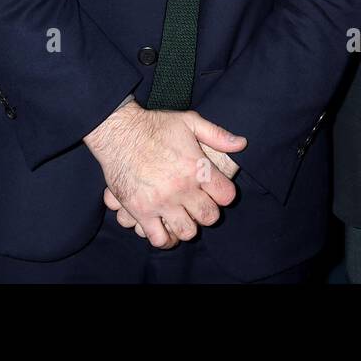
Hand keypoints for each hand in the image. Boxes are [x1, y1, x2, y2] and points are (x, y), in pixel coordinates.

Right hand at [84, 101, 244, 248]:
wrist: (118, 132)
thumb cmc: (155, 125)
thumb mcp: (190, 121)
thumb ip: (217, 134)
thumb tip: (242, 144)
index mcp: (196, 167)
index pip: (226, 195)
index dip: (224, 194)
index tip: (216, 191)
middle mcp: (182, 188)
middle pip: (209, 217)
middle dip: (208, 213)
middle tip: (199, 205)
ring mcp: (161, 202)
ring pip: (186, 232)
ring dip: (188, 226)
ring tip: (183, 217)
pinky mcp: (140, 211)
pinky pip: (158, 238)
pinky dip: (165, 239)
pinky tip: (165, 229)